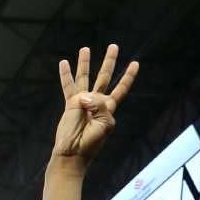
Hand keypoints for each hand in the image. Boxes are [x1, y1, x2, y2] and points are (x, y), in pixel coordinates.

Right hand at [51, 44, 138, 165]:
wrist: (73, 153)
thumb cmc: (91, 142)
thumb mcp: (104, 124)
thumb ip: (99, 106)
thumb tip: (85, 95)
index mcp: (109, 108)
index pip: (121, 88)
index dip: (128, 76)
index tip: (135, 63)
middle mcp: (97, 102)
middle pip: (105, 76)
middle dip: (109, 61)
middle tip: (114, 46)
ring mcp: (83, 102)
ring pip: (85, 77)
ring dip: (85, 63)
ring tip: (85, 49)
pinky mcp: (70, 104)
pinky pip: (68, 86)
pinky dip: (66, 75)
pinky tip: (64, 63)